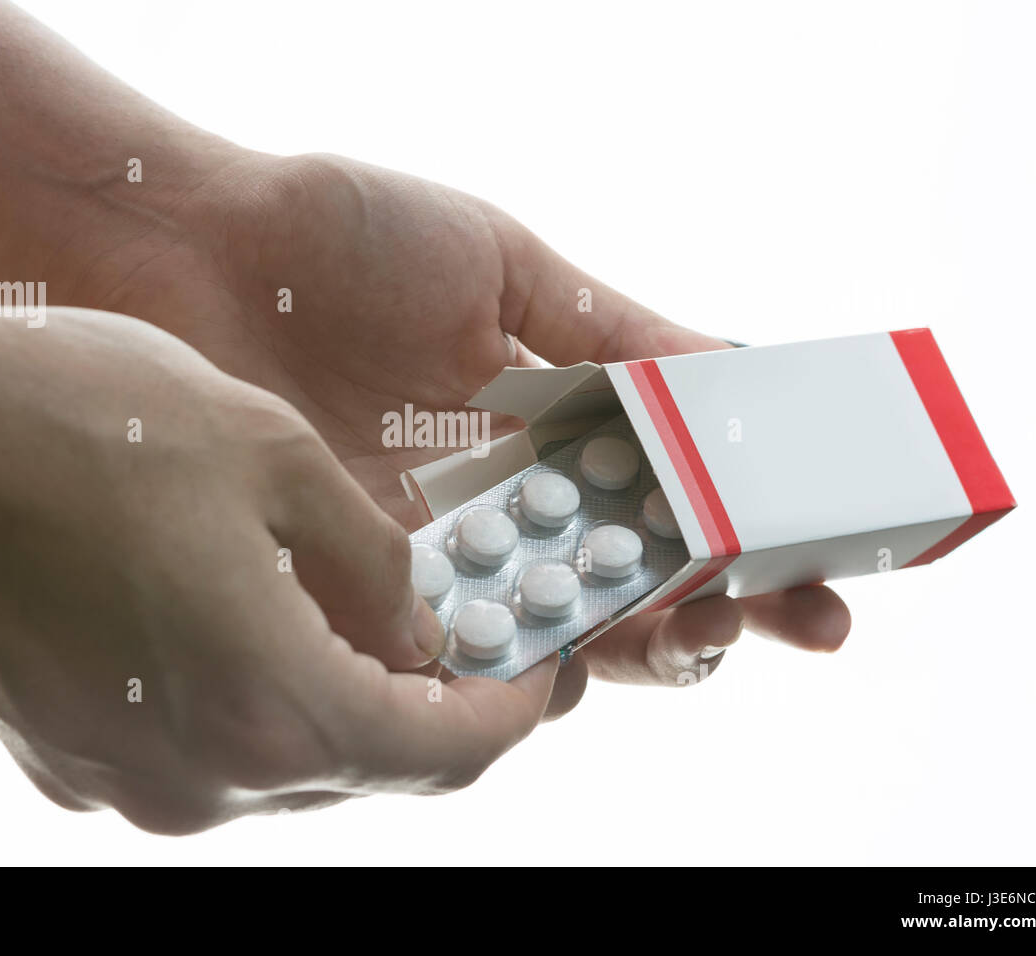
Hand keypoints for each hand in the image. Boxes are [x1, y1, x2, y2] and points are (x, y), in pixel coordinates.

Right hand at [0, 274, 556, 831]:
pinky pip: (206, 746)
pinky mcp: (67, 757)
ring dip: (347, 695)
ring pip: (288, 758)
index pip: (446, 753)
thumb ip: (376, 564)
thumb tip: (429, 623)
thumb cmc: (78, 425)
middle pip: (369, 763)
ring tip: (375, 608)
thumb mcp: (273, 459)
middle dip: (435, 699)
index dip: (512, 709)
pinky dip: (261, 694)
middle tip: (472, 624)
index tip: (543, 661)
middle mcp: (201, 778)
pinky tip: (264, 614)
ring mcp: (125, 781)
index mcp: (272, 708)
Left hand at [73, 150, 852, 708]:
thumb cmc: (349, 243)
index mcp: (552, 430)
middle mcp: (507, 508)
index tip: (834, 580)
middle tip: (792, 618)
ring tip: (699, 624)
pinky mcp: (368, 590)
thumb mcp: (506, 270)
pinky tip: (577, 648)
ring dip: (647, 646)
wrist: (202, 256)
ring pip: (563, 639)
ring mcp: (442, 557)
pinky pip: (459, 652)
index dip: (755, 552)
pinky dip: (523, 660)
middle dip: (724, 618)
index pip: (674, 508)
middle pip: (636, 592)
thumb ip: (617, 335)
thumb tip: (744, 374)